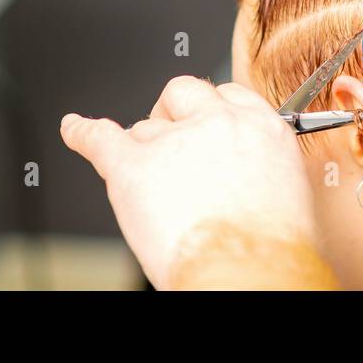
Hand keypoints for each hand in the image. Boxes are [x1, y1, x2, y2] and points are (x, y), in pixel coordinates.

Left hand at [60, 76, 331, 289]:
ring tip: (144, 176)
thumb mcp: (288, 192)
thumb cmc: (269, 247)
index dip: (210, 109)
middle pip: (182, 93)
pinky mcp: (133, 167)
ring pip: (144, 129)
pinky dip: (82, 133)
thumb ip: (260, 168)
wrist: (244, 269)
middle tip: (171, 140)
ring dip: (142, 149)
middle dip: (173, 114)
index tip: (203, 119)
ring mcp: (171, 143)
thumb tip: (243, 175)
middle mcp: (216, 125)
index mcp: (260, 129)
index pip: (227, 95)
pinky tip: (74, 129)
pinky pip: (98, 139)